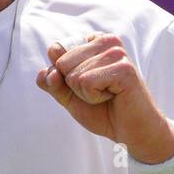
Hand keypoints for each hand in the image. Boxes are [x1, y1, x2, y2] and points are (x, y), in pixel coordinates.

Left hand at [35, 33, 173, 162]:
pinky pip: (86, 82)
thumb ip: (54, 83)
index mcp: (95, 41)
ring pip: (74, 74)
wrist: (130, 132)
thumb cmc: (104, 112)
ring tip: (108, 96)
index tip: (89, 87)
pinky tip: (113, 97)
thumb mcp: (71, 97)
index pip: (57, 53)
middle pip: (63, 63)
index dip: (65, 79)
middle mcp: (107, 41)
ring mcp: (117, 53)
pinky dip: (94, 97)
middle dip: (75, 87)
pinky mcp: (124, 68)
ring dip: (86, 94)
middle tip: (100, 93)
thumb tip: (43, 73)